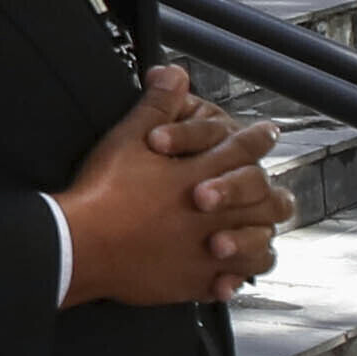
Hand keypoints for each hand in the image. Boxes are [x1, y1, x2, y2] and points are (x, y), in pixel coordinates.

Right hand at [58, 66, 289, 306]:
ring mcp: (209, 250)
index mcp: (203, 174)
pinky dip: (231, 278)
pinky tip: (225, 275)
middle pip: (265, 200)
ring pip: (258, 245)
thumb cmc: (104, 190)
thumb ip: (157, 104)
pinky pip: (229, 282)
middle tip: (272, 190)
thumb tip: (174, 73)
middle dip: (269, 192)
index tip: (265, 134)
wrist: (84, 243)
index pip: (244, 150)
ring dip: (258, 238)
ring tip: (255, 235)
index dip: (256, 138)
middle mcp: (217, 213)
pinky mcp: (195, 280)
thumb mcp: (127, 137)